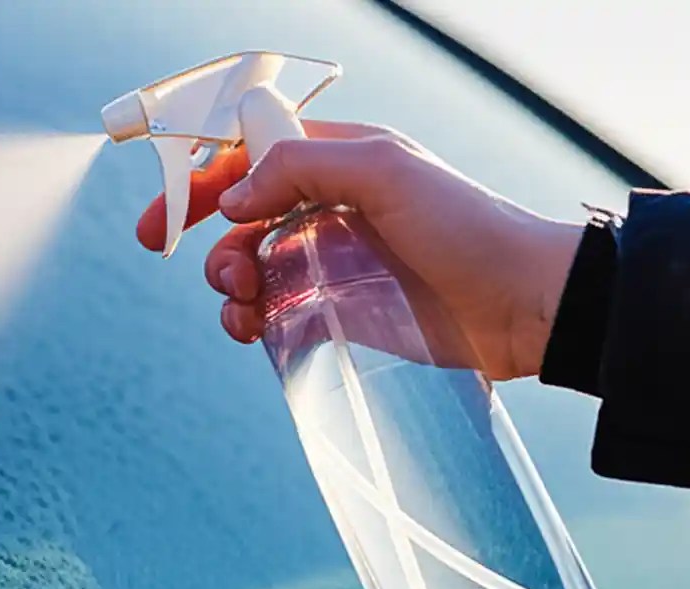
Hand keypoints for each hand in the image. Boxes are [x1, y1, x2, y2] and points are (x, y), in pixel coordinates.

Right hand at [135, 121, 582, 379]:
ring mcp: (326, 264)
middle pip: (235, 218)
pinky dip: (246, 322)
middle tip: (225, 277)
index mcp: (335, 161)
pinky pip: (269, 315)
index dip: (198, 179)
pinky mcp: (334, 315)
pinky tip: (252, 331)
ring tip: (243, 305)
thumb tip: (232, 200)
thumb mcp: (385, 170)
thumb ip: (302, 166)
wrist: (524, 307)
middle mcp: (324, 209)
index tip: (164, 219)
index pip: (247, 155)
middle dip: (208, 242)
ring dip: (226, 286)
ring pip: (246, 269)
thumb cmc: (467, 227)